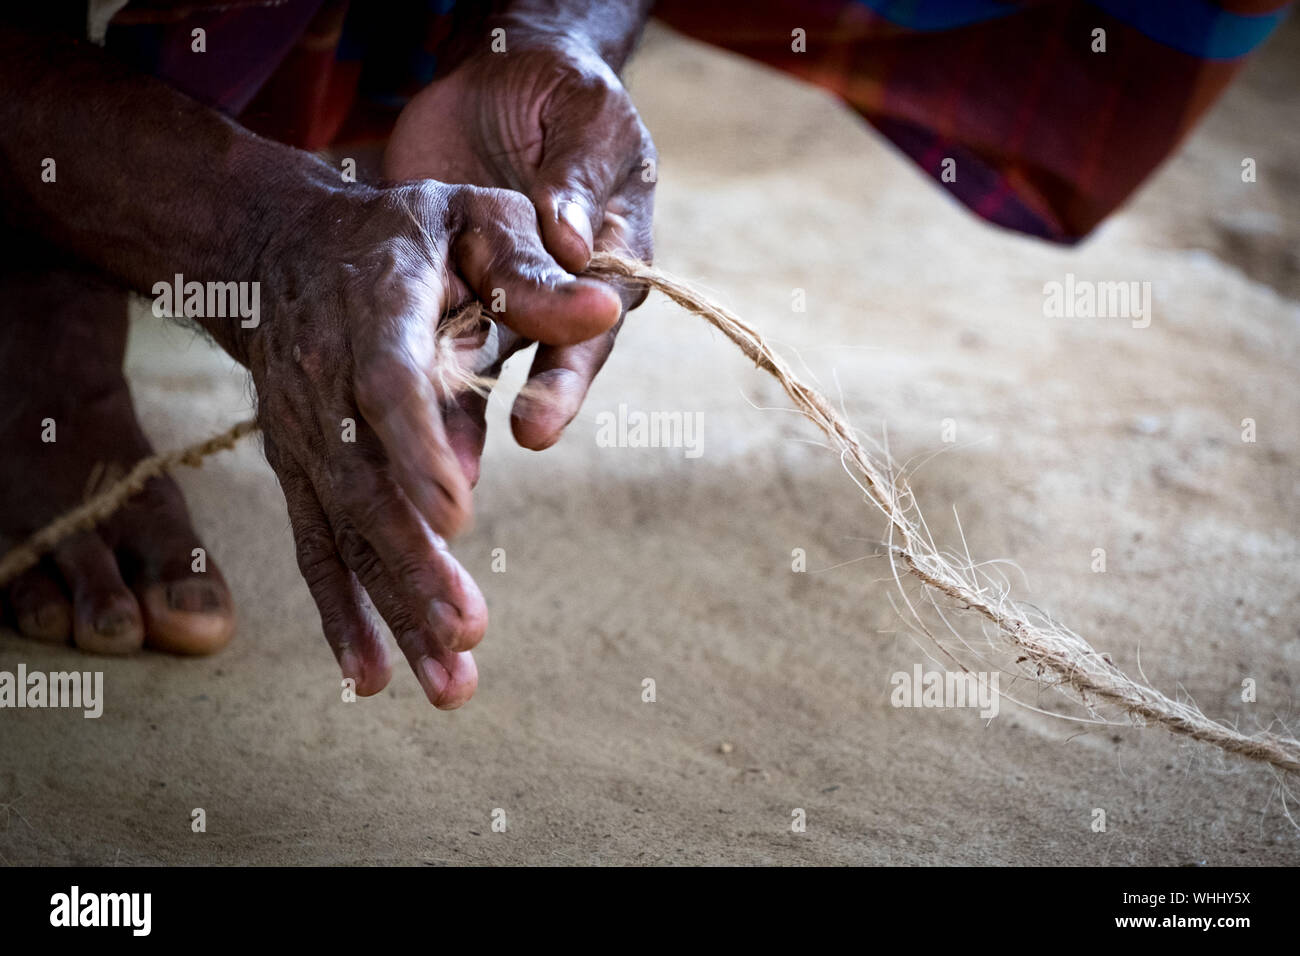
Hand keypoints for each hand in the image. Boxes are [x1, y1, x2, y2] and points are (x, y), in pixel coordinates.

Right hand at [248, 180, 620, 706]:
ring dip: (391, 608)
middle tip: (468, 631)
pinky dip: (341, 612)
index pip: (386, 383)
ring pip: (342, 530)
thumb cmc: (407, 231)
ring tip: (447, 681)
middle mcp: (323, 377)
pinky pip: (315, 546)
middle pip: (362, 480)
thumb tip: (609, 308)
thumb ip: (535, 271)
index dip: (416, 447)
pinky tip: (372, 676)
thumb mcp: (476, 219)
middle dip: (411, 561)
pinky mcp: (298, 469)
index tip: (458, 515)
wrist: (285, 245)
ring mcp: (302, 432)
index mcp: (373, 307)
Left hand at [384, 28, 655, 453]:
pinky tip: (385, 428)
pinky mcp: (454, 288)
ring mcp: (506, 296)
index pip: (592, 332)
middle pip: (542, 366)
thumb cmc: (565, 94)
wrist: (506, 78)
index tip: (535, 424)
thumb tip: (575, 243)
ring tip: (427, 474)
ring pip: (482, 364)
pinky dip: (415, 379)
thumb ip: (578, 178)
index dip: (564, 379)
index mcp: (611, 261)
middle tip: (469, 473)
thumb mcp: (585, 120)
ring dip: (457, 418)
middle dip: (512, 417)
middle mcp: (564, 295)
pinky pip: (434, 338)